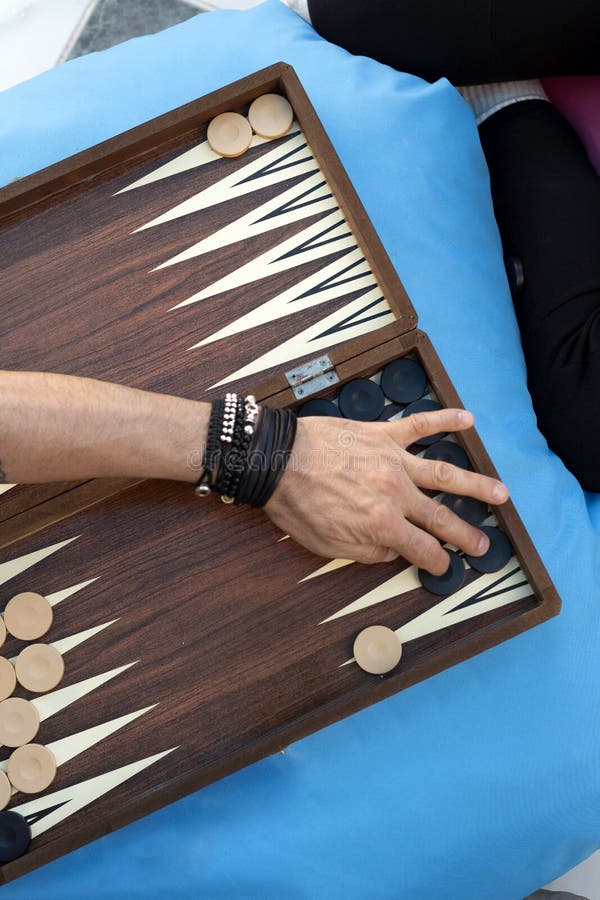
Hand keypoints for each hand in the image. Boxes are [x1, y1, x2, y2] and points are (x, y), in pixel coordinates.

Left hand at [265, 408, 508, 575]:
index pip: (422, 550)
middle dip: (466, 534)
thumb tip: (391, 552)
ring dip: (475, 484)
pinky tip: (467, 419)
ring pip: (444, 473)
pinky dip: (444, 420)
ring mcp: (392, 460)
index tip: (448, 567)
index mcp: (382, 524)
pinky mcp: (382, 434)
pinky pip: (419, 425)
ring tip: (500, 493)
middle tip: (486, 543)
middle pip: (441, 517)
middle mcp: (395, 493)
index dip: (438, 562)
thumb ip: (366, 552)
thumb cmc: (296, 505)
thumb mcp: (327, 546)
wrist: (275, 461)